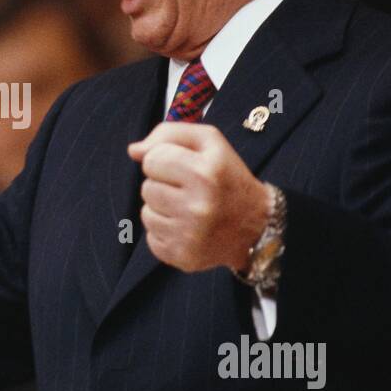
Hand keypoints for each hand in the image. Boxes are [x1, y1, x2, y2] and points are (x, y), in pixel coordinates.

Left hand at [127, 122, 271, 273]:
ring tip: (188, 209)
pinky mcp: (183, 256)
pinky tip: (187, 228)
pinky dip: (165, 232)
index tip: (183, 167)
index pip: (152, 160)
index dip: (164, 160)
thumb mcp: (210, 142)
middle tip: (189, 190)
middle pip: (147, 188)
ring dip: (162, 209)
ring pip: (146, 214)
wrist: (257, 226)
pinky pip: (151, 238)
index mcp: (205, 173)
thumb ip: (169, 134)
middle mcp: (198, 206)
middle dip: (163, 185)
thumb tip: (134, 151)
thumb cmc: (228, 177)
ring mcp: (190, 235)